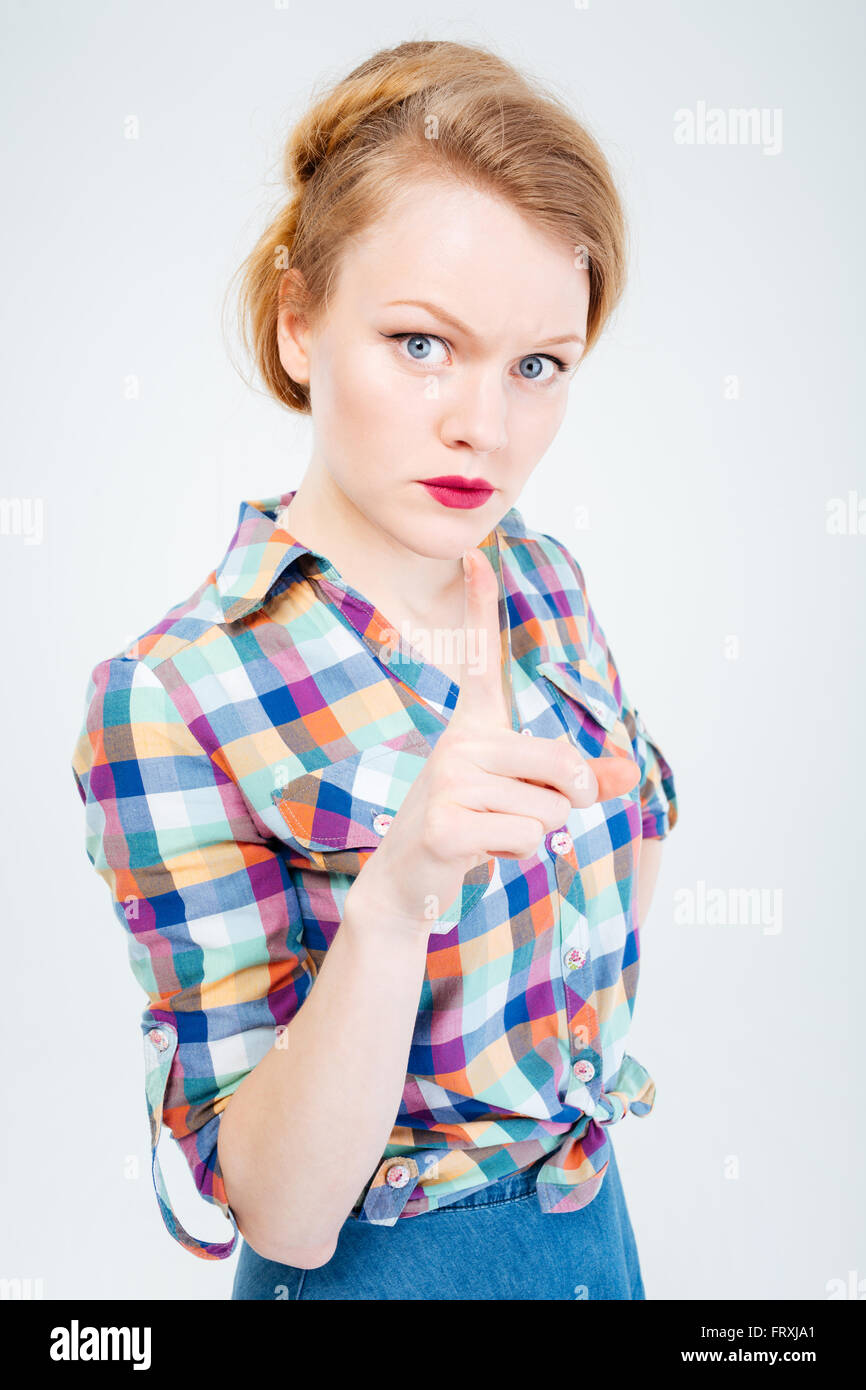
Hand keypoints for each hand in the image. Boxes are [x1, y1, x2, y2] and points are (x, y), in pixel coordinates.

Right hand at [345, 547, 639, 934]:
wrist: (410, 882)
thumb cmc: (473, 830)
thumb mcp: (528, 798)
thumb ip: (579, 782)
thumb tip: (629, 774)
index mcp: (474, 727)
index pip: (479, 660)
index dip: (478, 605)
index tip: (477, 554)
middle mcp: (458, 743)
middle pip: (561, 764)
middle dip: (569, 799)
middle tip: (535, 814)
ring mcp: (447, 782)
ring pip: (548, 811)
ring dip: (534, 834)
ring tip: (490, 834)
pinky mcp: (444, 824)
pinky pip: (526, 837)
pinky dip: (516, 855)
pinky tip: (479, 852)